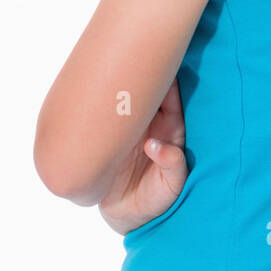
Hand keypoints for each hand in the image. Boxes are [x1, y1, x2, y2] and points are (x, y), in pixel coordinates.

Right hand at [98, 77, 187, 235]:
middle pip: (148, 91)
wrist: (126, 215)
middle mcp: (149, 123)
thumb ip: (172, 165)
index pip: (170, 98)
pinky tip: (98, 90)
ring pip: (127, 100)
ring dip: (122, 86)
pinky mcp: (107, 137)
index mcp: (169, 129)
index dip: (168, 82)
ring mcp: (127, 127)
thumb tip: (155, 146)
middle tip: (134, 56)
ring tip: (115, 71)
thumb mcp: (172, 185)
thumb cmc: (157, 197)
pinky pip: (105, 117)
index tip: (163, 64)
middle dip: (143, 74)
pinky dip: (102, 103)